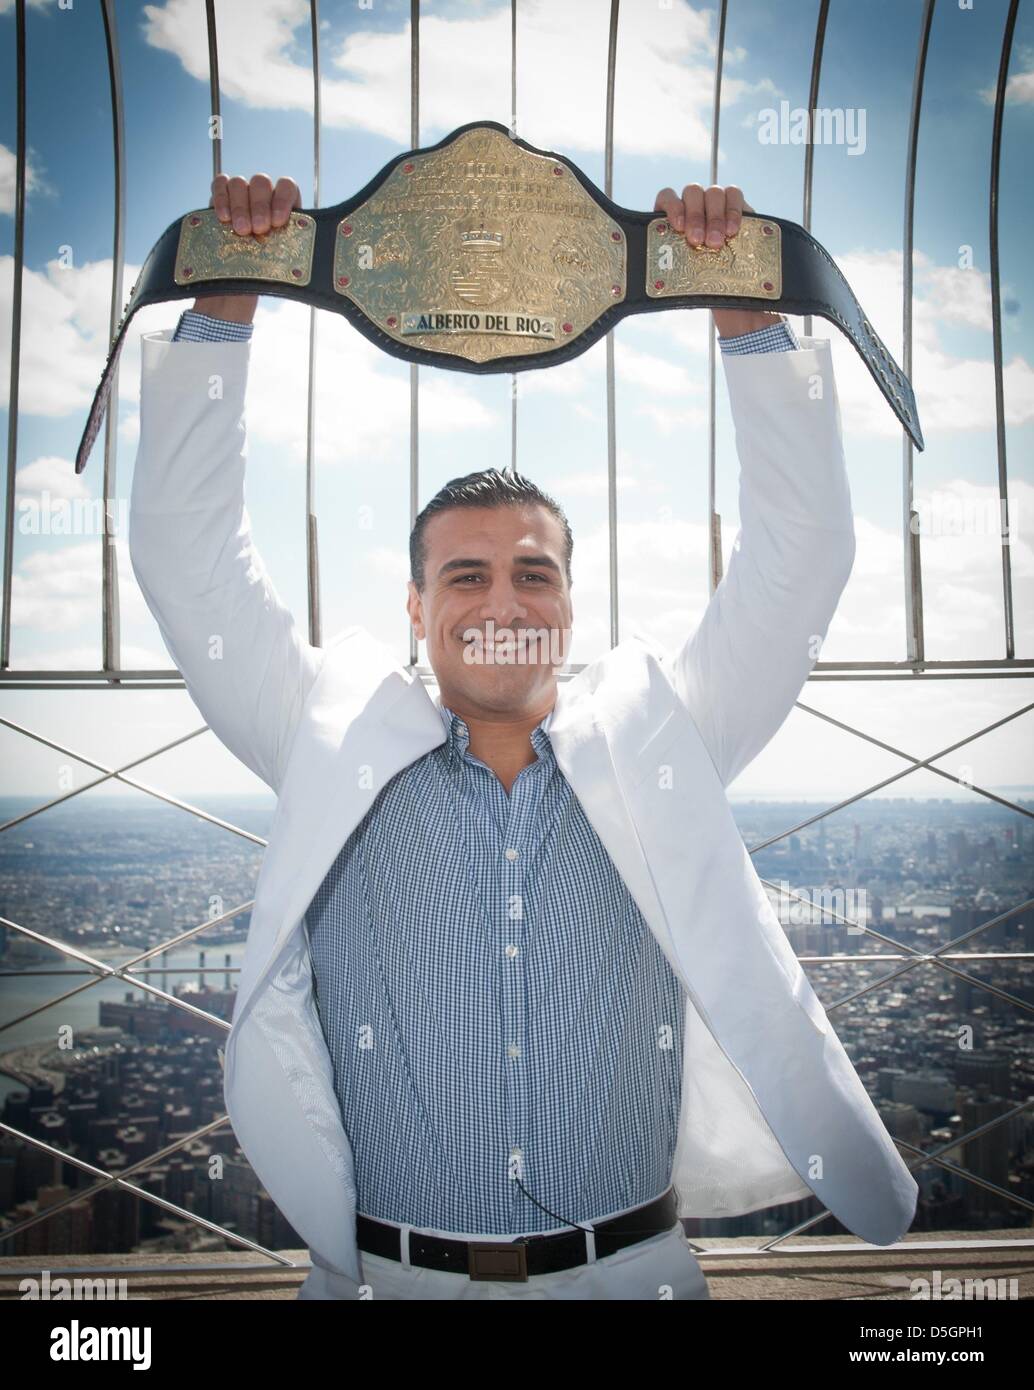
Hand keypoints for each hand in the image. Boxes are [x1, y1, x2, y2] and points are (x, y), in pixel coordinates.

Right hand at [190, 172, 302, 323]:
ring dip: (240, 206)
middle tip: (258, 229)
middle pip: (261, 182)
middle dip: (259, 206)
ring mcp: (241, 195)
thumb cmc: (265, 273)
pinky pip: (220, 184)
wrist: (238, 285)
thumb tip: (318, 269)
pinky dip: (221, 198)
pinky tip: (223, 218)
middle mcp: (262, 196)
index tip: (277, 222)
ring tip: (241, 231)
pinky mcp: (220, 198)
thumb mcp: (283, 263)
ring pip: (239, 183)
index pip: (286, 186)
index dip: (282, 199)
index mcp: (284, 206)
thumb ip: (295, 254)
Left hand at [652, 183, 781, 338]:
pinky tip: (733, 231)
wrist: (730, 289)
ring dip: (714, 216)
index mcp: (674, 217)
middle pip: (692, 193)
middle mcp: (694, 205)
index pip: (667, 197)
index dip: (672, 207)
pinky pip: (734, 195)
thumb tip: (658, 283)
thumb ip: (673, 268)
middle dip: (695, 216)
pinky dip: (733, 210)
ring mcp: (715, 203)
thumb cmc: (700, 283)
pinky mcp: (736, 205)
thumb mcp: (682, 276)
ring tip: (717, 242)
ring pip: (713, 192)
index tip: (678, 227)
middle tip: (699, 241)